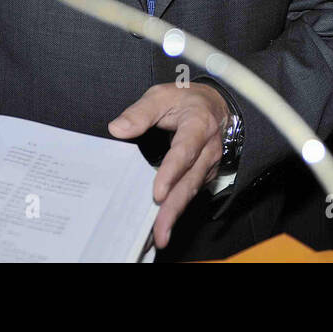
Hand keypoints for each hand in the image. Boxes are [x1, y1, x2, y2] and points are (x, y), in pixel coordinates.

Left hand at [108, 82, 228, 249]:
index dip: (171, 172)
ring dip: (175, 214)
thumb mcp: (162, 95)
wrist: (215, 105)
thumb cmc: (186, 100)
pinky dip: (176, 209)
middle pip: (190, 181)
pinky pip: (188, 193)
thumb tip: (118, 129)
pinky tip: (162, 224)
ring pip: (190, 192)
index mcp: (198, 125)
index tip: (157, 192)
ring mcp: (208, 165)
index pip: (185, 151)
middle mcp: (208, 148)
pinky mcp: (203, 175)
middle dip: (173, 207)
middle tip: (159, 230)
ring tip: (160, 236)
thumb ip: (140, 112)